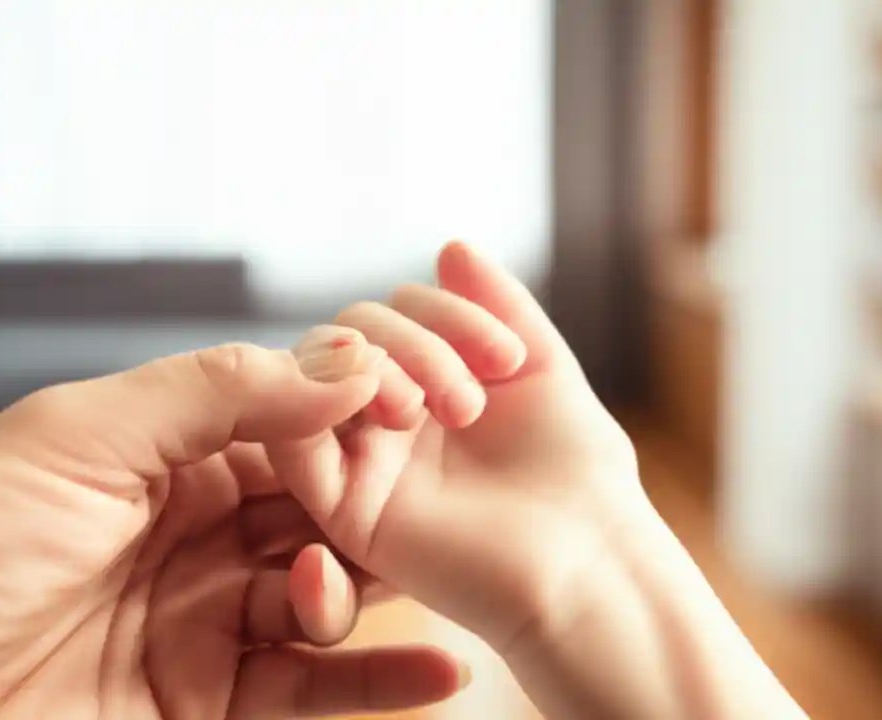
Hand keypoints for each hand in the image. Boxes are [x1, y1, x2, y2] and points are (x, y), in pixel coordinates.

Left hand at [0, 347, 467, 718]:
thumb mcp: (67, 440)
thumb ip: (209, 393)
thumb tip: (342, 359)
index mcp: (158, 453)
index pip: (286, 418)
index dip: (348, 411)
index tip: (410, 409)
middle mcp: (192, 533)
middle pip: (319, 504)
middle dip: (364, 499)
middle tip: (402, 500)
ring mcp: (203, 621)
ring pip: (325, 593)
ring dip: (358, 587)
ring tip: (335, 587)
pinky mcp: (209, 705)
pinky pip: (313, 691)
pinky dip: (382, 681)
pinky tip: (440, 667)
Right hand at [271, 242, 801, 717]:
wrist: (587, 566)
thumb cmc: (580, 479)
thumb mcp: (545, 370)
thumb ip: (498, 307)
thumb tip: (449, 245)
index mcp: (430, 390)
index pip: (394, 314)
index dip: (444, 314)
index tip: (511, 358)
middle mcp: (388, 424)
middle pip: (349, 334)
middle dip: (412, 340)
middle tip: (472, 399)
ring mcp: (362, 462)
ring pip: (318, 372)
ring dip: (377, 364)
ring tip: (434, 410)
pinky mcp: (343, 507)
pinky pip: (294, 437)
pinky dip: (322, 399)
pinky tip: (389, 404)